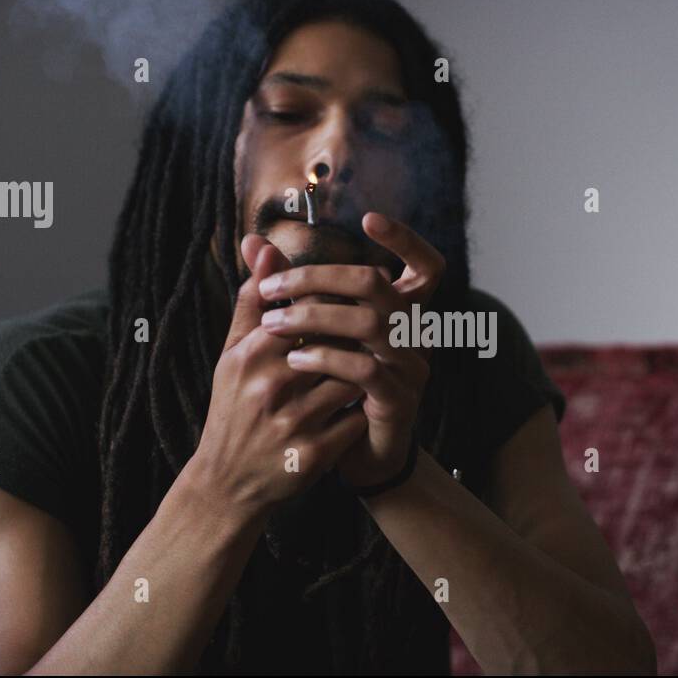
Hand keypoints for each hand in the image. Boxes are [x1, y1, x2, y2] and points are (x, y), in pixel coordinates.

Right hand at [187, 234, 368, 522]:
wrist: (227, 484)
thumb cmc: (233, 409)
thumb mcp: (233, 352)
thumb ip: (254, 297)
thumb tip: (260, 241)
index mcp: (253, 354)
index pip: (311, 312)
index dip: (338, 309)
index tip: (354, 309)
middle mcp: (271, 385)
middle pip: (337, 344)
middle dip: (358, 341)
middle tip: (375, 338)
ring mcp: (292, 423)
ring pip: (352, 381)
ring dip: (366, 375)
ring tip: (372, 370)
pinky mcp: (312, 456)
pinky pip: (355, 422)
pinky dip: (363, 413)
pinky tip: (364, 410)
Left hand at [255, 212, 446, 487]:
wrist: (353, 458)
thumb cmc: (332, 391)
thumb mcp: (309, 336)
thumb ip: (286, 289)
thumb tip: (253, 242)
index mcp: (400, 315)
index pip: (425, 267)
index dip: (406, 240)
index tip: (369, 219)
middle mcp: (413, 336)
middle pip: (379, 286)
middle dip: (321, 278)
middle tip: (273, 287)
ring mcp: (410, 368)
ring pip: (371, 323)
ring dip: (316, 318)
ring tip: (272, 325)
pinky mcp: (397, 401)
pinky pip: (366, 370)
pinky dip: (328, 359)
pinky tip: (296, 361)